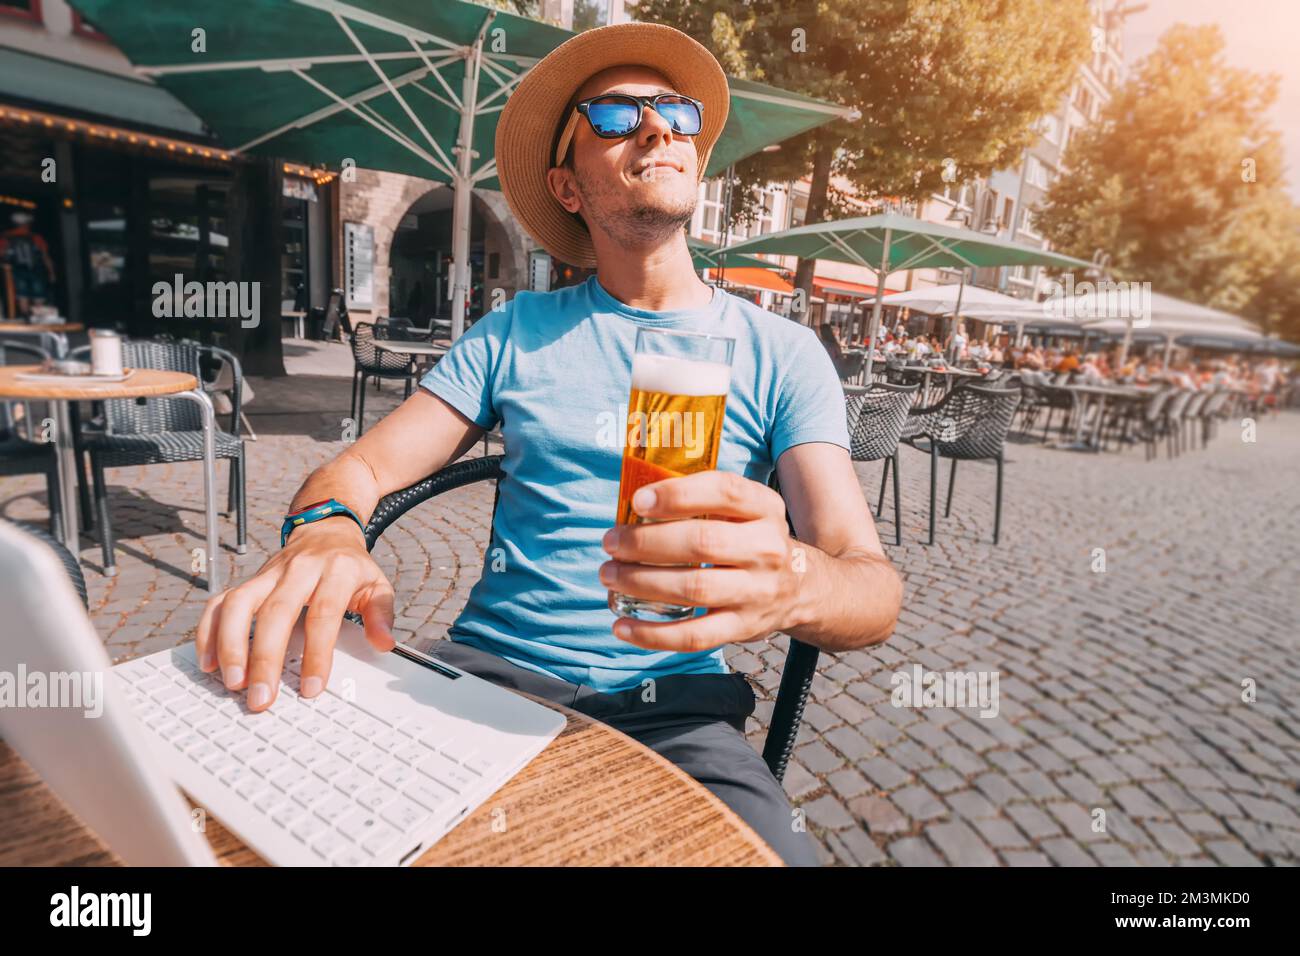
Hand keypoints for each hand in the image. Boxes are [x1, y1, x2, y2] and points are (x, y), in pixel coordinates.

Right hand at [195, 519, 395, 711]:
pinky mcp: (249, 579)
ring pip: (240, 603)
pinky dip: (209, 630)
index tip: (310, 687)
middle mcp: (299, 569)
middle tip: (262, 696)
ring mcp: (269, 573)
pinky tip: (209, 662)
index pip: (323, 613)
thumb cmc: (352, 566)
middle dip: (265, 658)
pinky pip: (220, 602)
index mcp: (336, 571)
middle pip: (276, 612)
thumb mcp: (377, 584)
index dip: (316, 652)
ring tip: (231, 682)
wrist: (327, 531)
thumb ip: (382, 614)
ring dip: (230, 645)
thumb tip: (384, 643)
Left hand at [598, 470, 805, 653]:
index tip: (638, 501)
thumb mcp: (746, 509)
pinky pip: (694, 636)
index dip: (678, 495)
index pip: (724, 492)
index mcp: (764, 508)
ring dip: (642, 583)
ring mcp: (757, 592)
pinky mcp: (743, 628)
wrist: (802, 587)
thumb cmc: (753, 539)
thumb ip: (702, 499)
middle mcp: (766, 548)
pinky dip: (653, 634)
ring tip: (610, 575)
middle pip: (702, 543)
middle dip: (646, 542)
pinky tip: (622, 625)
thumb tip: (634, 503)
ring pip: (694, 588)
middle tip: (611, 543)